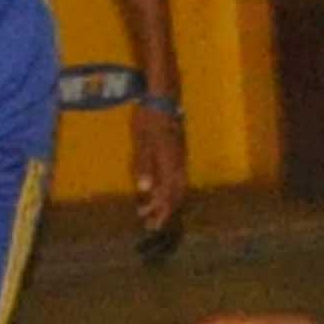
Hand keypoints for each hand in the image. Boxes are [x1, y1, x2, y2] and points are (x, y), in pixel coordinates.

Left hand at [131, 101, 188, 259]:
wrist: (163, 99)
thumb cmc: (149, 119)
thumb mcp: (142, 142)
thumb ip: (144, 166)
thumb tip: (145, 190)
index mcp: (170, 164)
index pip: (168, 195)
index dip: (160, 212)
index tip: (150, 224)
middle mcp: (179, 165)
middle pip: (176, 195)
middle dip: (164, 212)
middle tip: (152, 225)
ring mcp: (181, 159)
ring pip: (178, 187)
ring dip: (166, 201)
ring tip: (154, 210)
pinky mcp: (179, 153)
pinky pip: (177, 178)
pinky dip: (169, 190)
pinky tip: (160, 191)